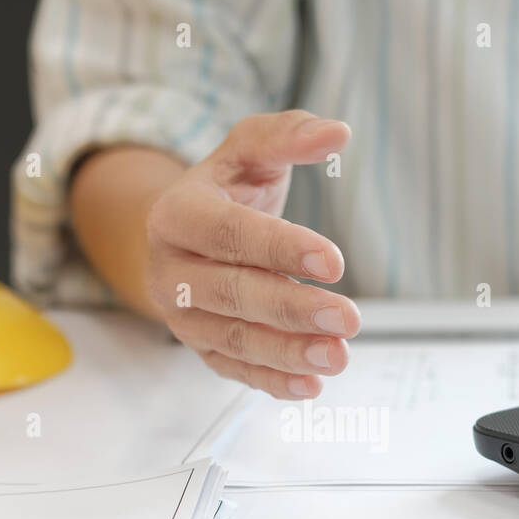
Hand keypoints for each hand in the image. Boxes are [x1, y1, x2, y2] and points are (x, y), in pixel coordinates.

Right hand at [144, 110, 357, 398]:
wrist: (182, 236)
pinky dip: (271, 380)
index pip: (228, 234)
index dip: (281, 247)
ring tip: (339, 355)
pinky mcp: (197, 347)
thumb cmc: (225, 190)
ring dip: (288, 352)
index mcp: (176, 214)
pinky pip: (233, 369)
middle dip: (293, 309)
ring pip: (233, 339)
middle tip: (349, 318)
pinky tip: (310, 386)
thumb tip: (337, 132)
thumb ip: (288, 135)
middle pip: (232, 293)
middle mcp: (169, 269)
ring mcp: (180, 315)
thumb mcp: (248, 151)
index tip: (336, 262)